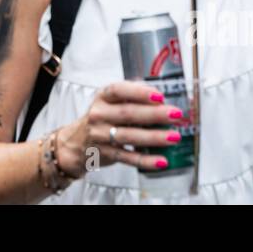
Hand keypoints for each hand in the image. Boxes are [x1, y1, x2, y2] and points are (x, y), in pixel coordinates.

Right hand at [59, 81, 184, 176]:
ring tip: (174, 137)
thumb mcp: (109, 101)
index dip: (139, 92)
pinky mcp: (106, 153)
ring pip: (129, 136)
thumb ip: (131, 95)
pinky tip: (161, 160)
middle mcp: (99, 114)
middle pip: (128, 113)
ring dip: (154, 137)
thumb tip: (160, 96)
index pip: (118, 90)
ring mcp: (101, 135)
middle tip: (175, 115)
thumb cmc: (101, 118)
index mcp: (102, 97)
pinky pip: (128, 157)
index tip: (159, 96)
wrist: (76, 143)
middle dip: (154, 114)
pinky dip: (146, 160)